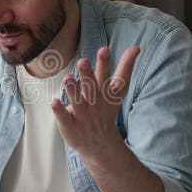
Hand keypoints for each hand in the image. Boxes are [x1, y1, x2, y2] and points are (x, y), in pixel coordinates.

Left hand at [51, 46, 139, 160]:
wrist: (100, 144)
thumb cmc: (106, 110)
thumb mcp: (118, 91)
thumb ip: (125, 68)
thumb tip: (136, 47)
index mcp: (105, 92)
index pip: (107, 76)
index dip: (105, 63)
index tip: (104, 49)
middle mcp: (93, 101)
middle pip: (91, 86)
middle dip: (87, 74)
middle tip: (83, 61)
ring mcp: (81, 114)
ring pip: (76, 100)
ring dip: (72, 90)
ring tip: (68, 79)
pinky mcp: (70, 124)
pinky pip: (64, 117)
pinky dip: (59, 110)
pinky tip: (54, 102)